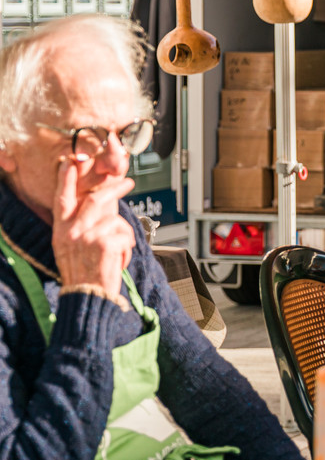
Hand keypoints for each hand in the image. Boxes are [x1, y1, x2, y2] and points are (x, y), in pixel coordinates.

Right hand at [50, 158, 135, 297]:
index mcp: (62, 230)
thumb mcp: (71, 248)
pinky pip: (125, 234)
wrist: (87, 297)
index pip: (62, 198)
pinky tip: (118, 259)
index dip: (66, 178)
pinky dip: (127, 246)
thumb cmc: (83, 273)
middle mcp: (72, 231)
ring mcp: (88, 236)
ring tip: (119, 248)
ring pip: (114, 218)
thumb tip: (102, 205)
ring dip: (123, 232)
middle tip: (127, 182)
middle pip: (95, 198)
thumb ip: (82, 226)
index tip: (72, 162)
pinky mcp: (105, 243)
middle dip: (113, 187)